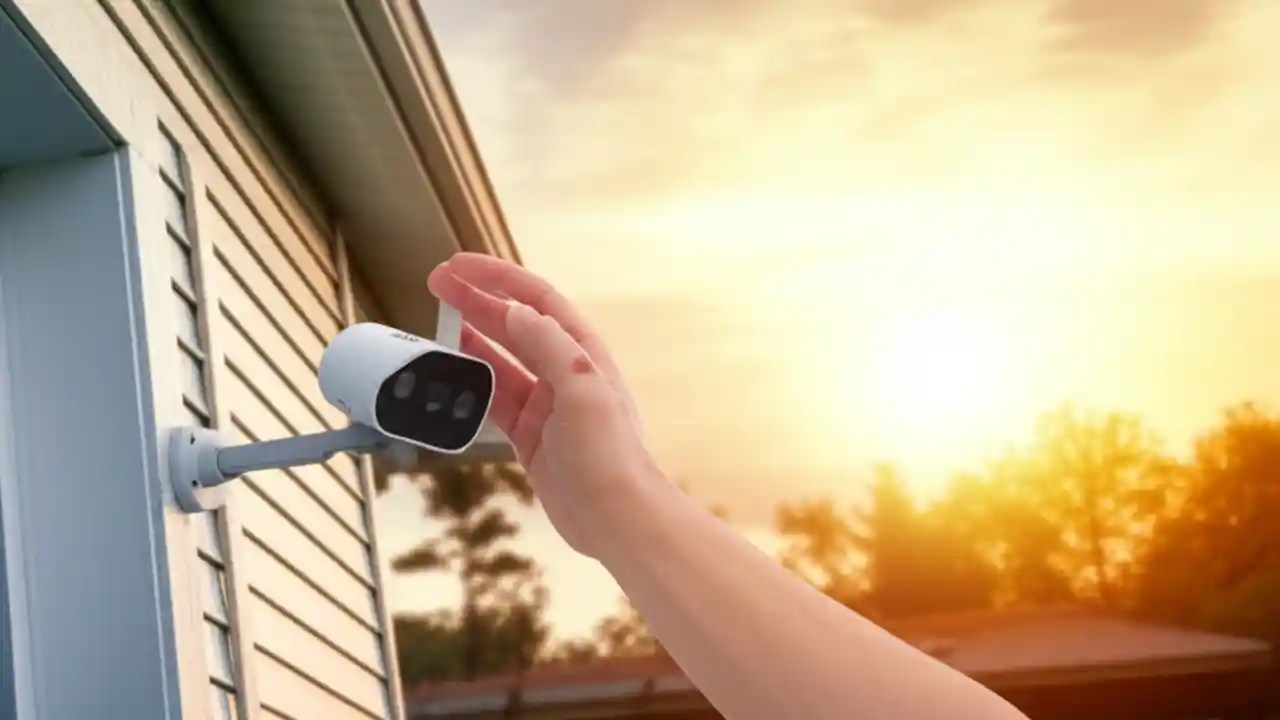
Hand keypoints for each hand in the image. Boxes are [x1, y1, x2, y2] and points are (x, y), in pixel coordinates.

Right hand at [427, 253, 662, 557]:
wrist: (617, 518)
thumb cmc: (609, 454)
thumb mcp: (582, 389)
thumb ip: (548, 346)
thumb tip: (515, 311)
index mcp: (583, 353)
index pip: (537, 299)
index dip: (498, 277)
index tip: (458, 265)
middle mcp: (565, 372)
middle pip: (515, 323)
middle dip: (477, 299)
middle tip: (436, 283)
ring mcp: (547, 404)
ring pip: (502, 359)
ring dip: (473, 334)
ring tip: (441, 315)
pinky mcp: (531, 435)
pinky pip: (496, 398)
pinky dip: (473, 381)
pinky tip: (453, 368)